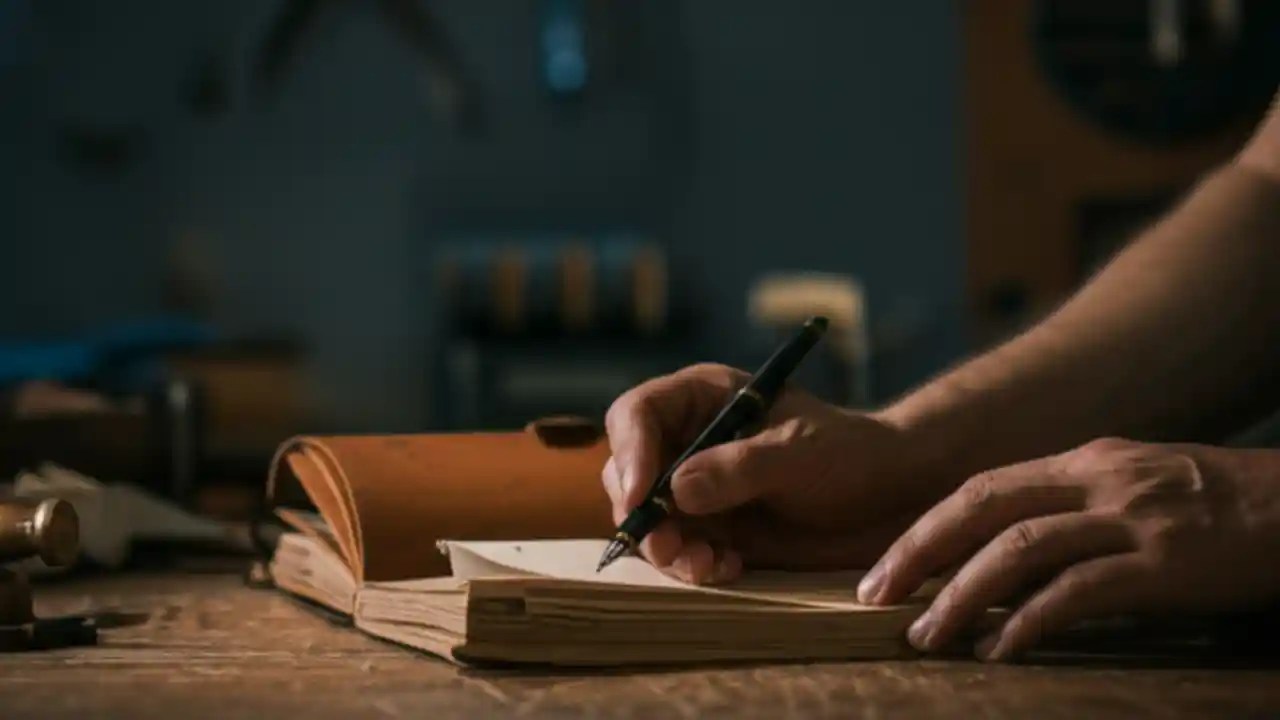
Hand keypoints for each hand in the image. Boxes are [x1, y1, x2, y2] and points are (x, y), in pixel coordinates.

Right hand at [602, 363, 938, 583]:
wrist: (888, 497)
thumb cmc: (849, 454)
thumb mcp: (799, 454)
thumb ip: (739, 468)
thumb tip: (676, 490)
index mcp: (703, 398)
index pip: (637, 413)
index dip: (630, 451)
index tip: (642, 495)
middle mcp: (688, 439)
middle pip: (627, 470)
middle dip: (641, 513)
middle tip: (667, 545)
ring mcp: (695, 487)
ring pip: (647, 518)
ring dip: (667, 548)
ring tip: (708, 566)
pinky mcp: (710, 529)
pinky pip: (677, 550)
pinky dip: (692, 565)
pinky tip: (729, 569)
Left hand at [857, 437, 1279, 660]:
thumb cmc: (1219, 503)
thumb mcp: (1136, 484)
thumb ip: (1073, 507)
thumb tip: (1006, 548)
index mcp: (1083, 461)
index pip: (982, 488)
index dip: (925, 527)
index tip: (885, 567)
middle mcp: (1097, 480)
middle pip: (982, 507)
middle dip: (918, 551)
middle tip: (874, 596)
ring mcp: (1131, 519)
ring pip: (1021, 550)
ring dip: (962, 595)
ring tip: (926, 636)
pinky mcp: (1164, 564)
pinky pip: (1080, 593)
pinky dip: (1031, 622)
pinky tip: (1000, 650)